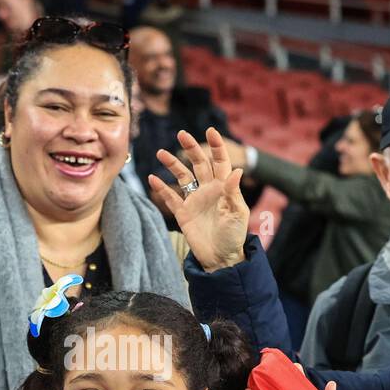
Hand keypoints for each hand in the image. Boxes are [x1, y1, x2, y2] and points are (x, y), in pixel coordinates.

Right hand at [148, 127, 248, 271]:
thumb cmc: (234, 236)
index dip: (216, 146)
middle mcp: (208, 190)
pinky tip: (152, 179)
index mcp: (223, 188)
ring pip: (182, 177)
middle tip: (182, 134)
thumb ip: (233, 192)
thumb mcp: (237, 214)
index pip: (220, 162)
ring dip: (172, 165)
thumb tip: (237, 170)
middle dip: (191, 148)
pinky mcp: (183, 213)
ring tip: (161, 153)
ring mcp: (194, 201)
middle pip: (198, 164)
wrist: (221, 258)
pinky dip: (161, 189)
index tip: (210, 131)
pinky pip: (170, 198)